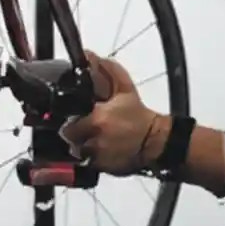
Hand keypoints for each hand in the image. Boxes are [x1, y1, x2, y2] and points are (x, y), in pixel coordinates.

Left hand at [60, 51, 167, 175]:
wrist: (157, 142)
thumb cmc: (139, 116)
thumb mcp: (124, 90)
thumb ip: (106, 70)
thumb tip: (88, 55)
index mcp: (97, 120)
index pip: (67, 124)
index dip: (69, 119)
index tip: (74, 116)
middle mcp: (95, 140)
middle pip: (69, 139)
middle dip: (74, 133)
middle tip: (85, 127)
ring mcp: (98, 157)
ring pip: (77, 152)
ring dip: (81, 146)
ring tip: (94, 138)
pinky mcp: (104, 169)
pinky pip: (88, 164)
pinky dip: (91, 157)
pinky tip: (101, 149)